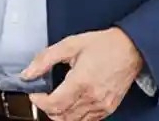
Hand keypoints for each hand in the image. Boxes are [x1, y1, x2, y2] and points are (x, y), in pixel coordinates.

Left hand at [21, 28, 143, 120]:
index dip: (38, 102)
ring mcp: (101, 106)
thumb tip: (28, 73)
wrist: (131, 49)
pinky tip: (72, 102)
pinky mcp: (108, 109)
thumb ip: (45, 59)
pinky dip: (74, 116)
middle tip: (43, 96)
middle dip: (47, 108)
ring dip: (59, 114)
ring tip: (56, 99)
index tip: (34, 93)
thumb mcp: (70, 44)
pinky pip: (86, 120)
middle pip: (61, 116)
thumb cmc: (104, 45)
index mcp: (81, 82)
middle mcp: (92, 98)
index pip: (53, 104)